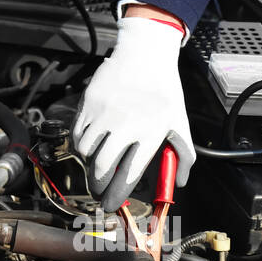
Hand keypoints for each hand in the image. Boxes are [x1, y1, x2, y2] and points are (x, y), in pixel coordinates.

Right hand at [73, 13, 195, 210]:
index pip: (128, 175)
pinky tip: (92, 146)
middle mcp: (124, 124)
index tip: (111, 205)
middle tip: (100, 192)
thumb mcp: (180, 123)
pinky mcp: (88, 103)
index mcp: (149, 132)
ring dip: (90, 165)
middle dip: (98, 188)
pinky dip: (81, 145)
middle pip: (101, 169)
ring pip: (85, 153)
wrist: (145, 56)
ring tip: (98, 166)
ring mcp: (103, 113)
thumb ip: (183, 156)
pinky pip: (77, 134)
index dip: (117, 195)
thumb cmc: (164, 93)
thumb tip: (178, 183)